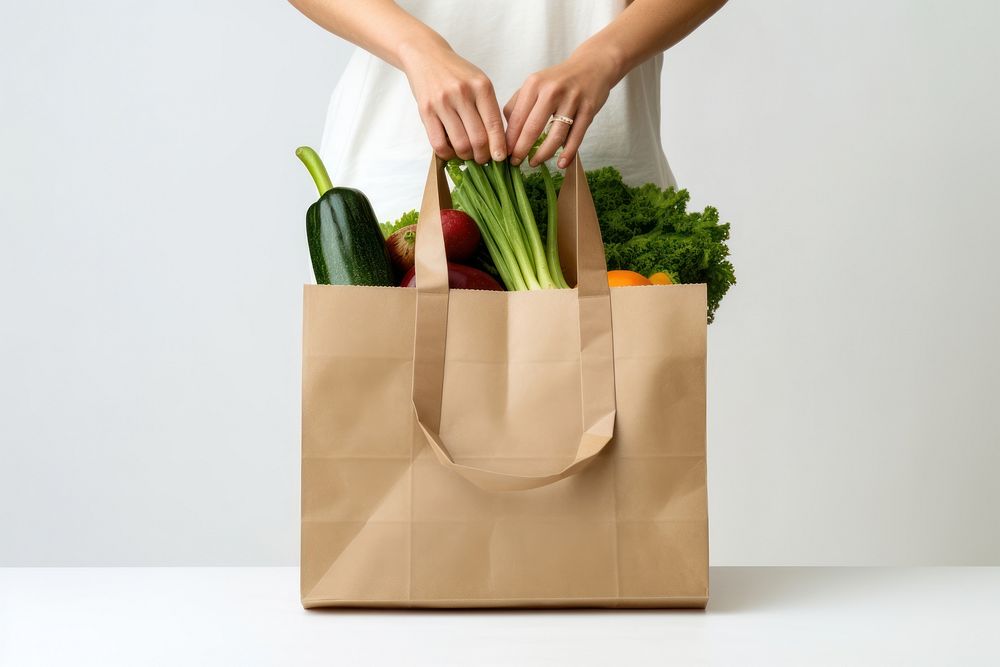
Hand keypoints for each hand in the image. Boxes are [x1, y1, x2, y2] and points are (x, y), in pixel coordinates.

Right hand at [400, 41, 506, 163]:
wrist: (426, 56)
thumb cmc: (457, 73)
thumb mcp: (479, 82)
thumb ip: (488, 108)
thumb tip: (497, 142)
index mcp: (481, 86)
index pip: (494, 125)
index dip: (499, 147)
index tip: (501, 158)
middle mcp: (462, 94)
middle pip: (478, 139)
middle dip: (483, 156)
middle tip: (483, 159)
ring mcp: (442, 103)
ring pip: (460, 144)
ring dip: (467, 156)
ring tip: (468, 155)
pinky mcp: (426, 111)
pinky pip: (438, 143)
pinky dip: (448, 154)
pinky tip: (452, 151)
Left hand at [503, 47, 620, 167]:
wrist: (592, 65)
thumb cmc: (559, 80)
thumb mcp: (535, 83)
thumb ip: (518, 104)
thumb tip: (506, 132)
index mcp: (534, 84)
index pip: (517, 118)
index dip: (509, 140)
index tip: (503, 154)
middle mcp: (552, 90)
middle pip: (533, 128)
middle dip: (521, 150)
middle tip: (515, 163)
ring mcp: (572, 100)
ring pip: (555, 135)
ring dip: (543, 154)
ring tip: (534, 163)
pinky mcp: (588, 109)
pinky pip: (576, 136)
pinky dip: (568, 153)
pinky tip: (560, 164)